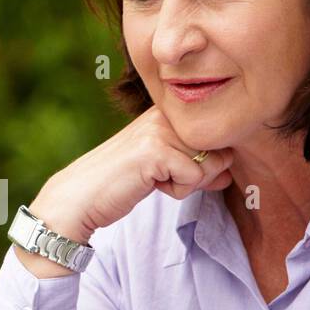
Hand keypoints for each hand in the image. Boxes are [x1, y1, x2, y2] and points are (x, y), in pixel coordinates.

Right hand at [26, 104, 233, 247]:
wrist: (80, 197)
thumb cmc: (120, 184)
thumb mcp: (163, 170)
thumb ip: (196, 167)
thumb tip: (228, 174)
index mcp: (166, 112)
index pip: (215, 139)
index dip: (202, 164)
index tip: (168, 170)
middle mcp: (165, 114)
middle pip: (218, 151)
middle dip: (196, 175)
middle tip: (160, 177)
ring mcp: (160, 129)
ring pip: (209, 165)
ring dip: (185, 184)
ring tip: (153, 179)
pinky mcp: (156, 150)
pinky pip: (194, 178)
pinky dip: (175, 191)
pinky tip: (149, 185)